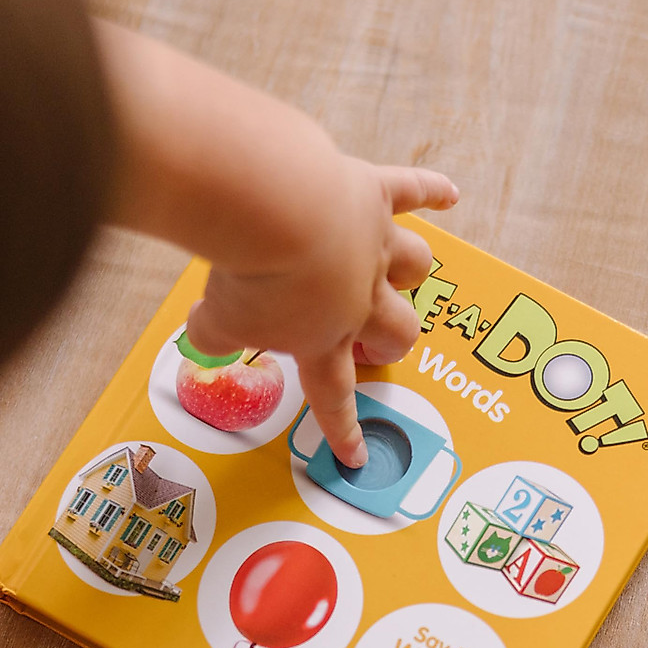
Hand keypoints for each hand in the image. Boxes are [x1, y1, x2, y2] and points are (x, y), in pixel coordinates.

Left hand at [184, 159, 457, 465]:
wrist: (276, 210)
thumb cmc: (250, 276)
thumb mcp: (217, 320)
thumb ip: (210, 336)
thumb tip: (199, 338)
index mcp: (323, 339)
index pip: (333, 396)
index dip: (343, 430)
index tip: (355, 456)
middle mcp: (359, 297)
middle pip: (397, 331)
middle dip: (388, 340)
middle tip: (368, 338)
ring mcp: (374, 246)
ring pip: (414, 267)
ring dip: (409, 273)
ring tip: (399, 273)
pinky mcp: (375, 194)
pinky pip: (414, 191)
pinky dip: (433, 192)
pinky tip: (449, 196)